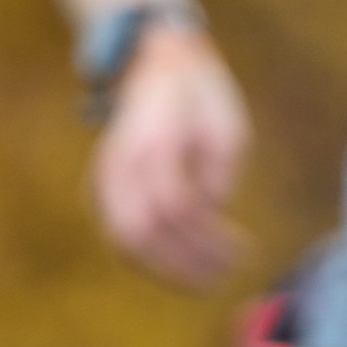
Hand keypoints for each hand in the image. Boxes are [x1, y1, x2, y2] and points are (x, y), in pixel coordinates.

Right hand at [93, 25, 249, 286]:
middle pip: (139, 233)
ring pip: (120, 241)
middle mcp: (120, 163)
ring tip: (203, 280)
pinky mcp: (99, 188)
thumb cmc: (199, 99)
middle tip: (221, 279)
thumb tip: (209, 223)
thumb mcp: (226, 131)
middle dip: (181, 266)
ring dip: (162, 269)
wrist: (150, 66)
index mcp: (155, 143)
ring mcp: (103, 177)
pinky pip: (115, 234)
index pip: (175, 208)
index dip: (210, 240)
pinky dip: (146, 258)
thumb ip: (217, 179)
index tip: (246, 252)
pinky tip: (179, 263)